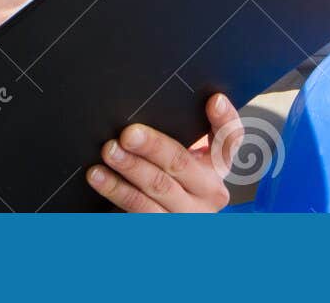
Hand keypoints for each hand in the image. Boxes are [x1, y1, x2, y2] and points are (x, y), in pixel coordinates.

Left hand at [86, 93, 242, 212]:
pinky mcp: (163, 231)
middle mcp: (208, 191)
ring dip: (130, 168)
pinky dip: (116, 190)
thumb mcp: (179, 154)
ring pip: (157, 188)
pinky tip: (99, 177)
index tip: (214, 100)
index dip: (224, 119)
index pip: (229, 139)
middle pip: (182, 163)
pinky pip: (137, 210)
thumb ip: (175, 129)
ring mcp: (187, 215)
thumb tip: (144, 97)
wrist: (161, 219)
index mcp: (216, 165)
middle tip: (127, 134)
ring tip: (108, 152)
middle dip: (153, 146)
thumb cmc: (166, 177)